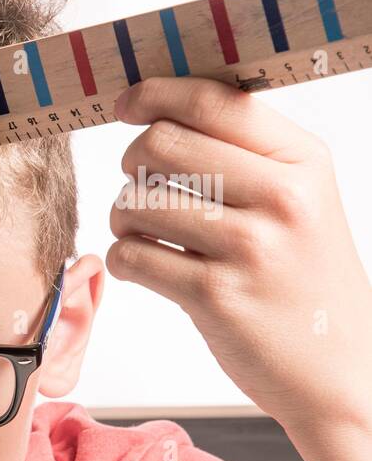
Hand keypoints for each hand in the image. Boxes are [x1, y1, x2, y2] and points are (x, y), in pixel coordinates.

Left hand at [106, 76, 371, 431]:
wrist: (337, 366)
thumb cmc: (302, 277)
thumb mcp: (299, 200)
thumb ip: (244, 154)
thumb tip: (160, 109)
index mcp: (303, 161)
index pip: (214, 102)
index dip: (156, 94)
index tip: (128, 103)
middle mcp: (281, 197)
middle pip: (161, 145)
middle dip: (132, 163)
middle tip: (141, 185)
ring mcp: (248, 247)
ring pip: (136, 201)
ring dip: (124, 216)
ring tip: (146, 233)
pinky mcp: (214, 295)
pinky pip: (131, 256)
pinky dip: (125, 259)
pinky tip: (149, 267)